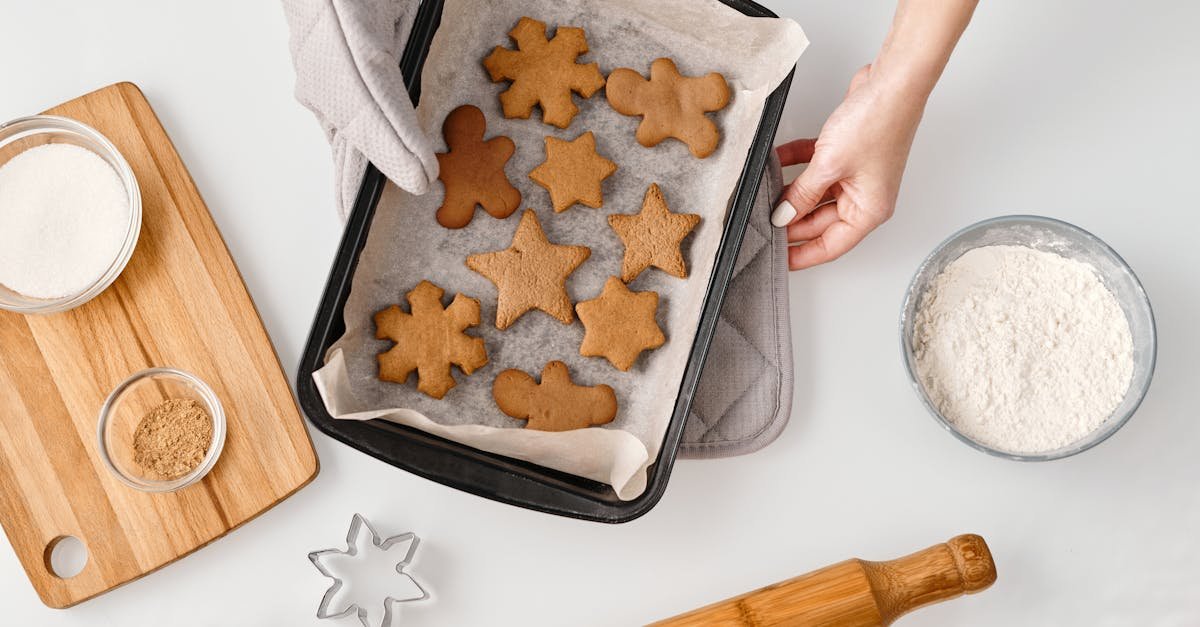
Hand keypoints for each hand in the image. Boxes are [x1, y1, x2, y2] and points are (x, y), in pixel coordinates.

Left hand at [772, 64, 925, 269]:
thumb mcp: (829, 166)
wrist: (892, 81)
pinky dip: (796, 165)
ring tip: (764, 195)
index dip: (802, 255)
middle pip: (819, 221)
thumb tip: (783, 215)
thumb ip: (802, 194)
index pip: (830, 246)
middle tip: (761, 222)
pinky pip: (815, 168)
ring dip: (791, 192)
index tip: (778, 261)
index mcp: (869, 210)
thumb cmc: (878, 122)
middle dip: (791, 221)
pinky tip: (776, 162)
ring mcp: (855, 174)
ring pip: (815, 194)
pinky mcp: (846, 153)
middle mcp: (865, 196)